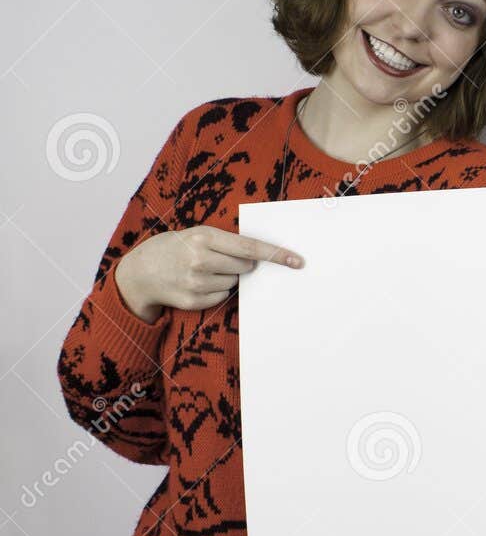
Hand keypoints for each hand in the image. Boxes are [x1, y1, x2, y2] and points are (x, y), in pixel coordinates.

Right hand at [115, 226, 304, 321]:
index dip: (276, 254)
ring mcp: (196, 282)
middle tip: (218, 259)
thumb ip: (225, 242)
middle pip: (245, 266)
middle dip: (241, 264)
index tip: (297, 260)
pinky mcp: (193, 301)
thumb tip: (258, 257)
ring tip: (200, 271)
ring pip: (234, 283)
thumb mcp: (196, 234)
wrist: (139, 273)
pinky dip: (215, 291)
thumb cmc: (174, 248)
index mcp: (203, 236)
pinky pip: (221, 297)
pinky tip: (195, 283)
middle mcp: (200, 259)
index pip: (249, 246)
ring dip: (225, 277)